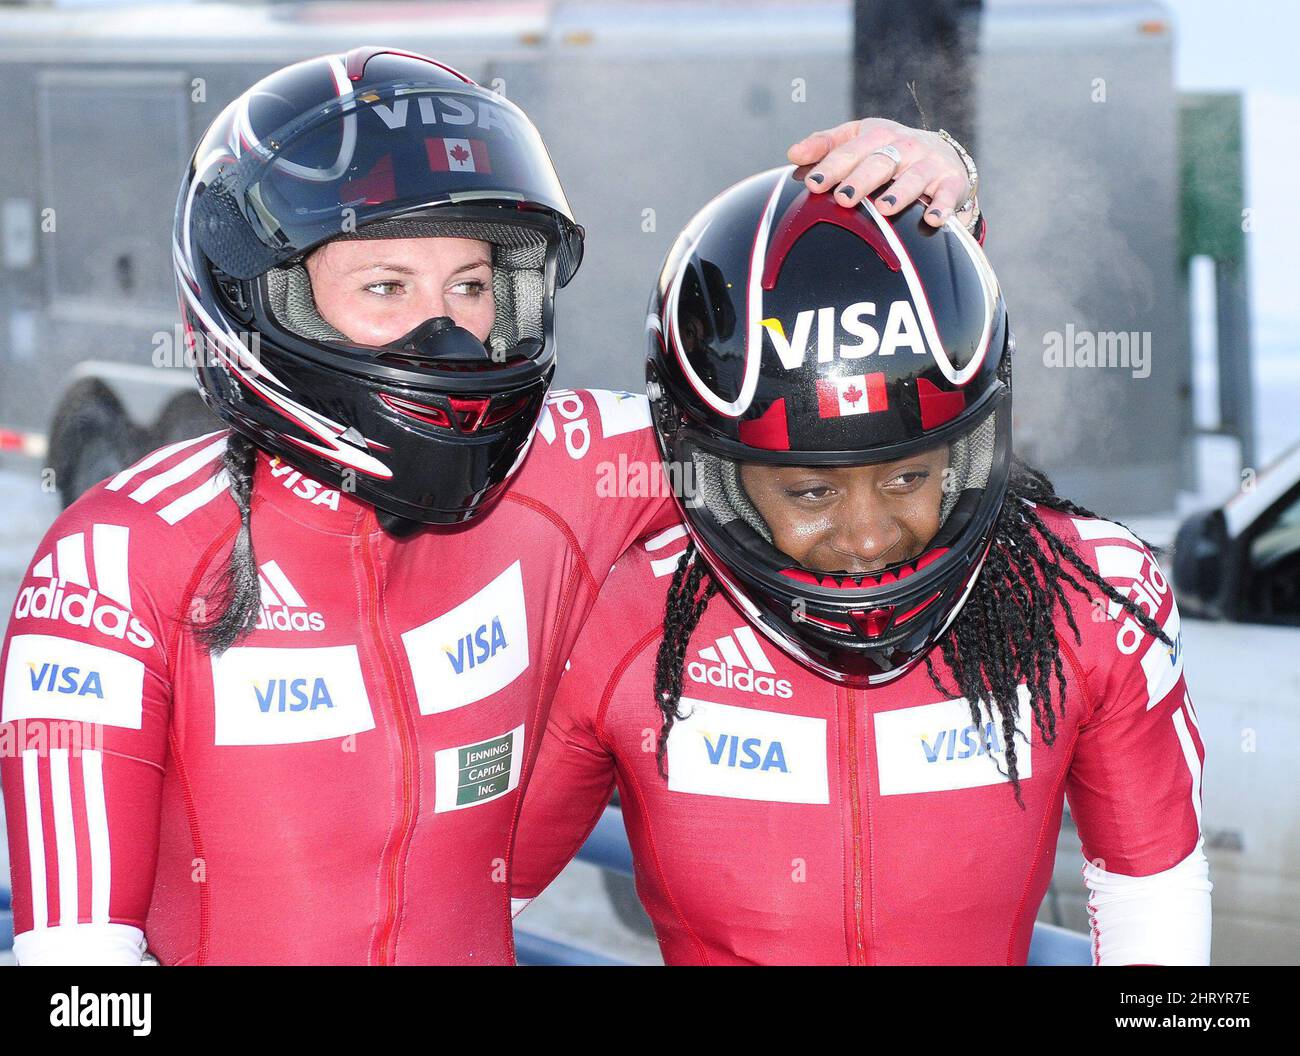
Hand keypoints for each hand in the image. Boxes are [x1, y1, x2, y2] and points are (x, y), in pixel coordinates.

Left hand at [787, 118, 975, 226]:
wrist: (943, 157)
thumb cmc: (890, 153)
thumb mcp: (859, 140)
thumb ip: (826, 145)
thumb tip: (792, 154)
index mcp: (878, 135)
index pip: (852, 149)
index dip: (833, 166)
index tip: (814, 184)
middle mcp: (905, 146)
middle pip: (881, 162)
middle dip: (862, 179)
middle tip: (844, 197)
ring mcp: (929, 164)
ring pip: (914, 177)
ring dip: (900, 192)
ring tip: (883, 208)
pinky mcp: (952, 182)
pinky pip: (948, 194)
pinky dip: (942, 206)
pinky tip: (933, 220)